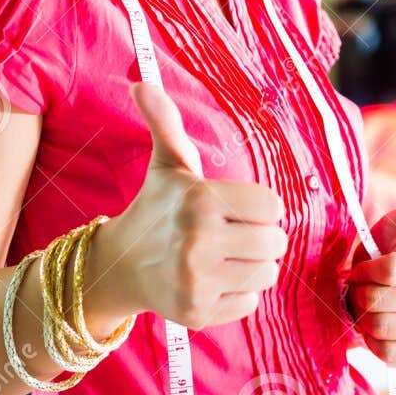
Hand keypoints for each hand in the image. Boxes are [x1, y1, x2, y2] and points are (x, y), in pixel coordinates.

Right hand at [87, 82, 287, 331]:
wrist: (120, 265)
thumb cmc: (156, 208)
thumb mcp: (167, 165)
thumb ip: (164, 122)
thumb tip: (140, 82)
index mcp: (201, 199)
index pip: (273, 207)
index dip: (259, 208)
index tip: (236, 209)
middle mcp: (199, 241)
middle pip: (276, 243)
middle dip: (259, 238)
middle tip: (232, 235)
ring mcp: (197, 281)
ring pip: (267, 274)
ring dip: (252, 266)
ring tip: (224, 257)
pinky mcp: (197, 312)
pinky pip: (250, 304)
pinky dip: (237, 295)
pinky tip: (212, 281)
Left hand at [345, 171, 395, 368]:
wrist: (372, 296)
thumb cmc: (380, 256)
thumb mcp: (394, 228)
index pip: (388, 271)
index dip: (362, 271)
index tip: (360, 269)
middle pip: (378, 301)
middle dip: (360, 296)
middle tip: (367, 291)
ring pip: (380, 327)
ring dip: (363, 319)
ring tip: (372, 309)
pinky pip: (386, 353)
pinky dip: (373, 343)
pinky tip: (381, 331)